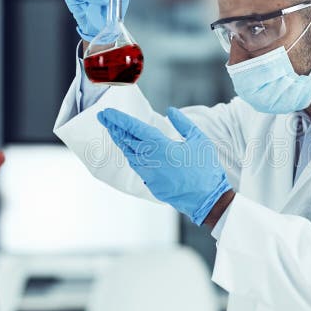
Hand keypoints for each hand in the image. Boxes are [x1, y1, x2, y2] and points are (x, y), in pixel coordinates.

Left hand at [97, 107, 231, 225]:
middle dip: (114, 127)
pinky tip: (129, 150)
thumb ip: (183, 123)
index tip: (107, 113)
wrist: (208, 199)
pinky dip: (130, 155)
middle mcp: (151, 160)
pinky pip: (137, 166)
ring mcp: (149, 174)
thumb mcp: (199, 140)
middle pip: (127, 141)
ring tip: (114, 131)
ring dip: (121, 141)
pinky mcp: (151, 185)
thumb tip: (170, 111)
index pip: (135, 129)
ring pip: (129, 154)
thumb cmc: (206, 169)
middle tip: (103, 118)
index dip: (119, 120)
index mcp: (162, 146)